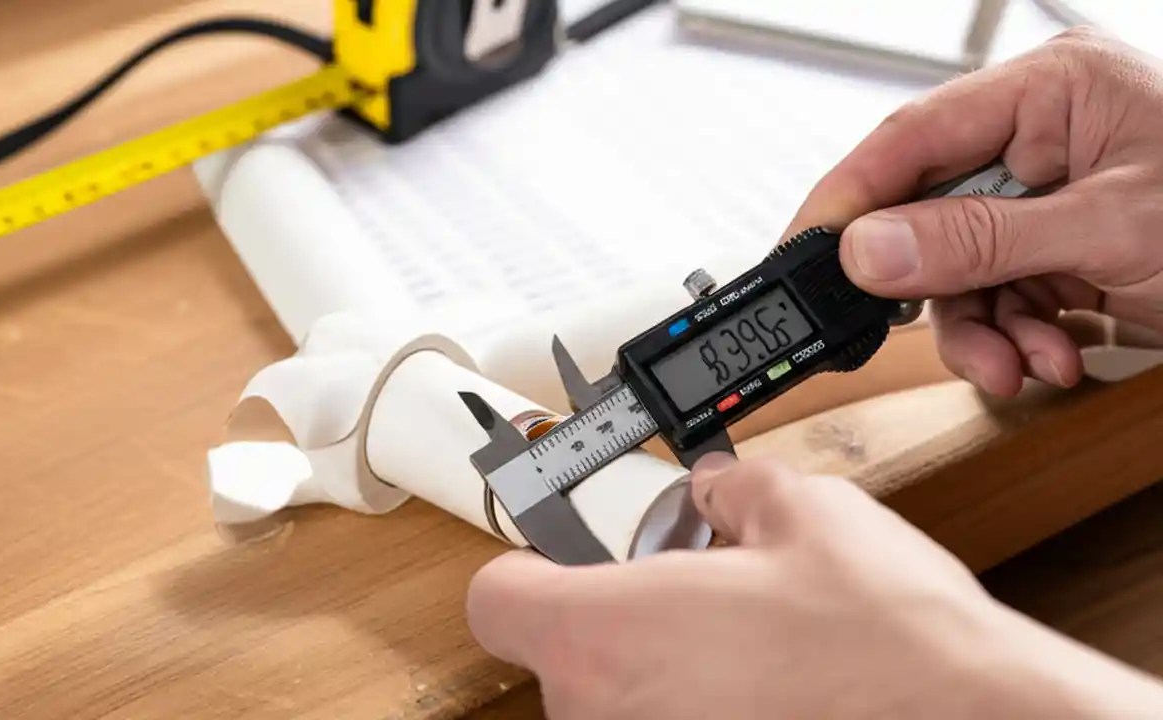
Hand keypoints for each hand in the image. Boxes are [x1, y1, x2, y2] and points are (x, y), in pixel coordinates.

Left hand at [467, 454, 1162, 718]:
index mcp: (603, 632)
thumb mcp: (807, 513)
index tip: (562, 559)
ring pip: (615, 706)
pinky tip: (763, 696)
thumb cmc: (884, 643)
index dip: (530, 568)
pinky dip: (697, 714)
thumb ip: (735, 492)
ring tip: (739, 655)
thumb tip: (724, 492)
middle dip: (616, 622)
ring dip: (658, 679)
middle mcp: (602, 716)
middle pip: (560, 656)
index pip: (496, 597)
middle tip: (682, 600)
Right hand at [785, 27, 1162, 397]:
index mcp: (1050, 93)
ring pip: (958, 270)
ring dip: (981, 330)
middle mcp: (1040, 139)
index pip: (911, 137)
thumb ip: (979, 239)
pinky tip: (1049, 357)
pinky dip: (1013, 338)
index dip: (849, 197)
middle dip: (935, 290)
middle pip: (927, 213)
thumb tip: (868, 250)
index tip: (804, 252)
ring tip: (1020, 363)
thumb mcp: (1110, 230)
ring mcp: (1049, 197)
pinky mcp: (1061, 248)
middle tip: (923, 333)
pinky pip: (998, 296)